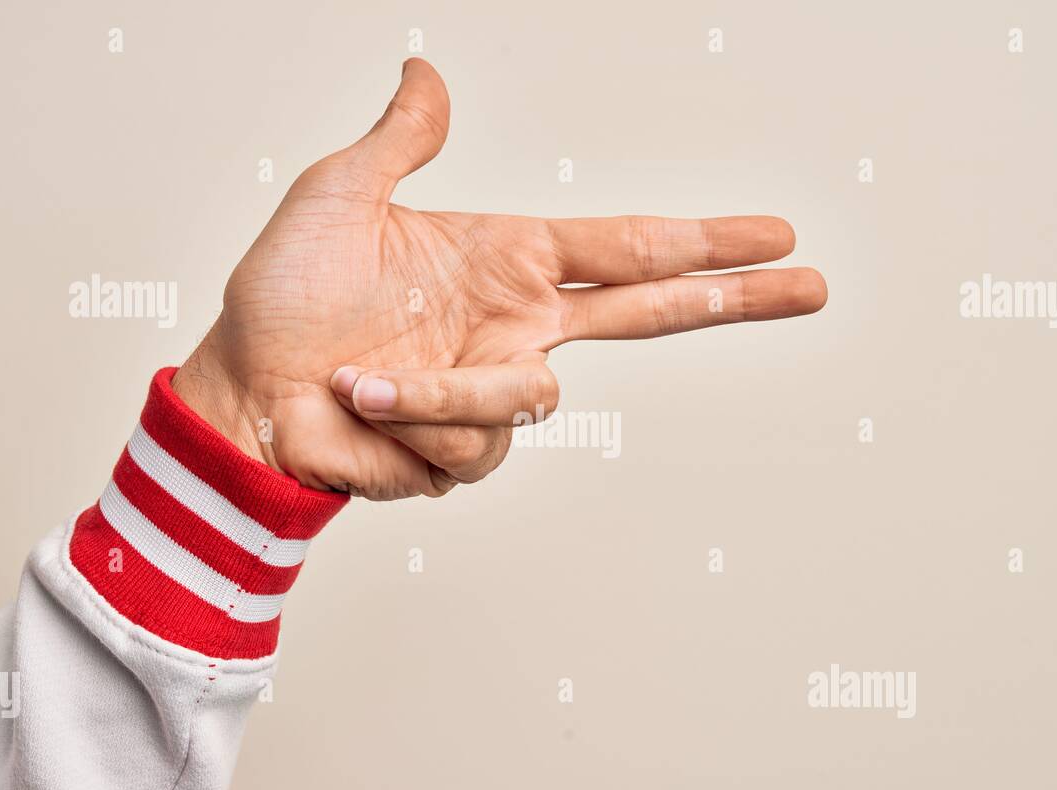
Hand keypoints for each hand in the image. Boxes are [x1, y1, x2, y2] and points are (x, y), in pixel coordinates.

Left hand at [174, 58, 826, 498]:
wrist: (244, 395)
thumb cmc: (282, 300)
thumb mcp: (337, 197)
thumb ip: (400, 141)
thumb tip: (426, 74)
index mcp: (506, 262)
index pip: (626, 247)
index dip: (701, 242)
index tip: (772, 235)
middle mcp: (517, 327)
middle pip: (652, 314)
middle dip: (734, 299)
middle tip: (812, 286)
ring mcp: (496, 391)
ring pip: (532, 397)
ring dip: (441, 388)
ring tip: (362, 375)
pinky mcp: (467, 447)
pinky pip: (473, 438)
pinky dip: (410, 421)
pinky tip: (365, 407)